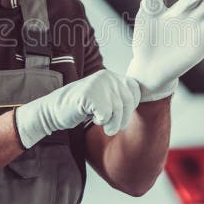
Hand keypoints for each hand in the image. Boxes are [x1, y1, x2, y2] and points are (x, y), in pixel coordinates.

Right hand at [15, 69, 140, 147]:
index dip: (130, 107)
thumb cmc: (81, 108)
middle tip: (110, 127)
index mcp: (112, 76)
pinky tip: (89, 116)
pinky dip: (99, 121)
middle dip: (121, 120)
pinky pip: (105, 115)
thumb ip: (120, 97)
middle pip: (127, 103)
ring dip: (111, 124)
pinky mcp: (89, 94)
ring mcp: (97, 83)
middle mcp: (107, 76)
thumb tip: (149, 102)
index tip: (118, 115)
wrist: (54, 111)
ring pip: (117, 110)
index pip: (135, 90)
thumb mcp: (105, 99)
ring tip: (99, 122)